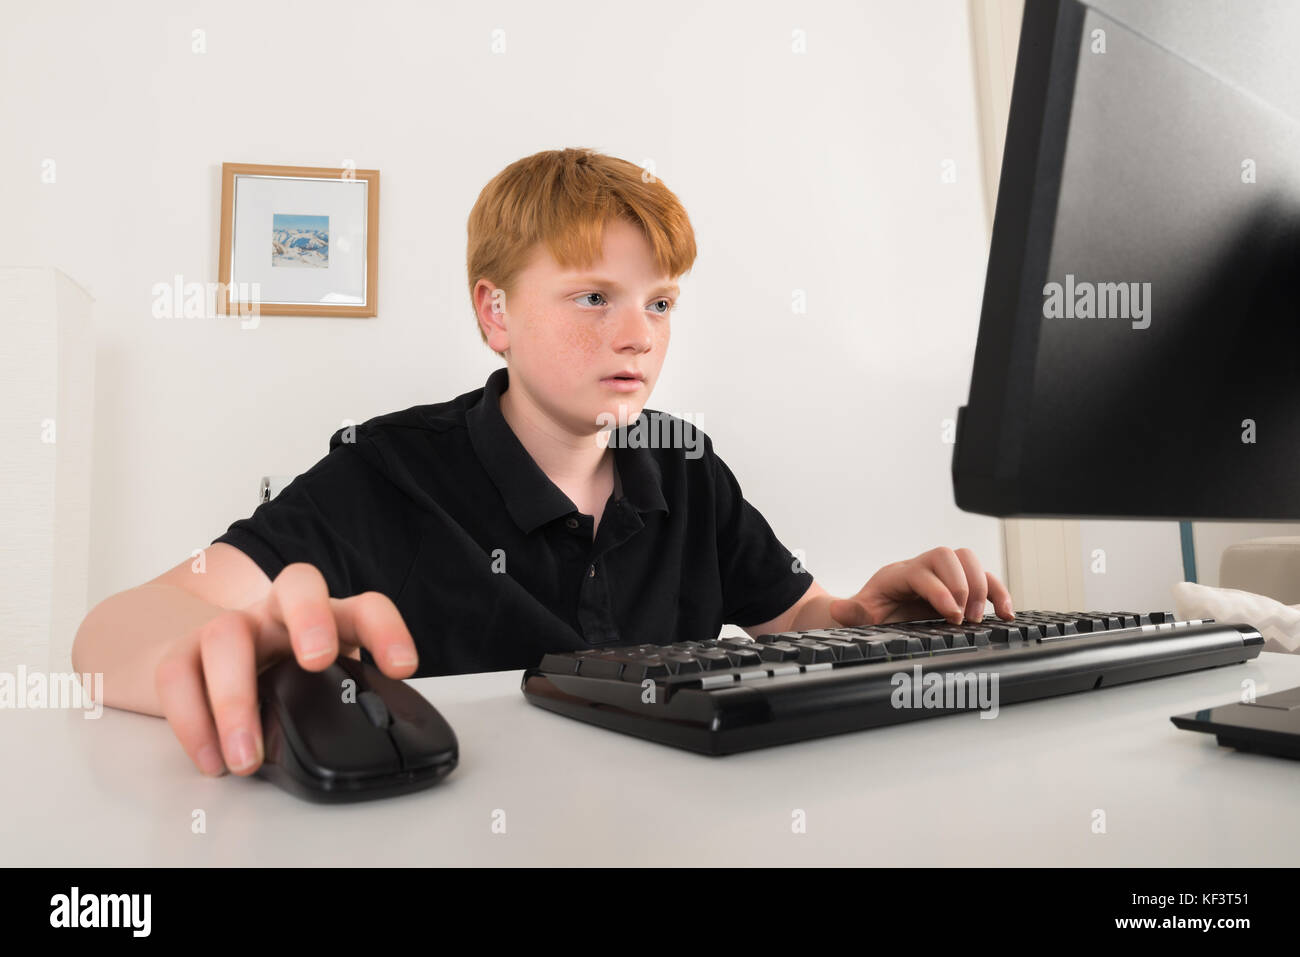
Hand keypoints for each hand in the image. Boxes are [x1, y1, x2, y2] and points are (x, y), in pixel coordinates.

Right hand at [154, 563, 417, 777]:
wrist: (209, 666)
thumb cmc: (283, 679)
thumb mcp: (322, 686)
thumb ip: (341, 702)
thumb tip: (368, 746)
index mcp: (328, 619)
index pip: (364, 608)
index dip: (386, 630)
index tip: (401, 667)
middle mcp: (279, 613)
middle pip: (296, 584)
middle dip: (310, 617)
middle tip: (318, 660)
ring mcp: (231, 627)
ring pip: (226, 635)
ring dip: (235, 700)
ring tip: (246, 758)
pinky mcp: (183, 653)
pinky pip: (177, 674)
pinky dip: (192, 722)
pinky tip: (213, 760)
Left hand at [828, 546, 1014, 626]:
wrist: (876, 612)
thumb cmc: (871, 612)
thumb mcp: (859, 615)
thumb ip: (853, 613)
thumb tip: (839, 608)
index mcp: (898, 573)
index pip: (923, 571)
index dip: (940, 591)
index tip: (950, 616)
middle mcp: (923, 567)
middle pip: (950, 555)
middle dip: (962, 586)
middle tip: (963, 618)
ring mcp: (943, 575)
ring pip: (969, 560)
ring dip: (981, 587)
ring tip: (978, 619)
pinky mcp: (960, 586)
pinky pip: (984, 579)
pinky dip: (998, 593)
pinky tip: (1006, 614)